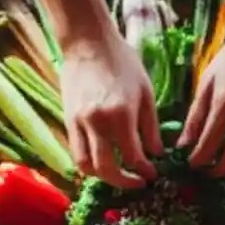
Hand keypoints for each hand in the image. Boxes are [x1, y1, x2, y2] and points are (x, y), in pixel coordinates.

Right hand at [62, 31, 163, 187]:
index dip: (145, 171)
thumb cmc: (122, 61)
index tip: (153, 174)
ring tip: (119, 175)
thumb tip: (156, 154)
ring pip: (87, 166)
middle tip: (138, 182)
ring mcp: (79, 124)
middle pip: (108, 170)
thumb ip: (151, 126)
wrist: (87, 42)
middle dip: (125, 182)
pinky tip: (102, 161)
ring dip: (104, 177)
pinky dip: (89, 164)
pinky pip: (76, 153)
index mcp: (122, 115)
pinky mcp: (68, 121)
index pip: (134, 157)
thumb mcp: (146, 91)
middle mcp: (98, 124)